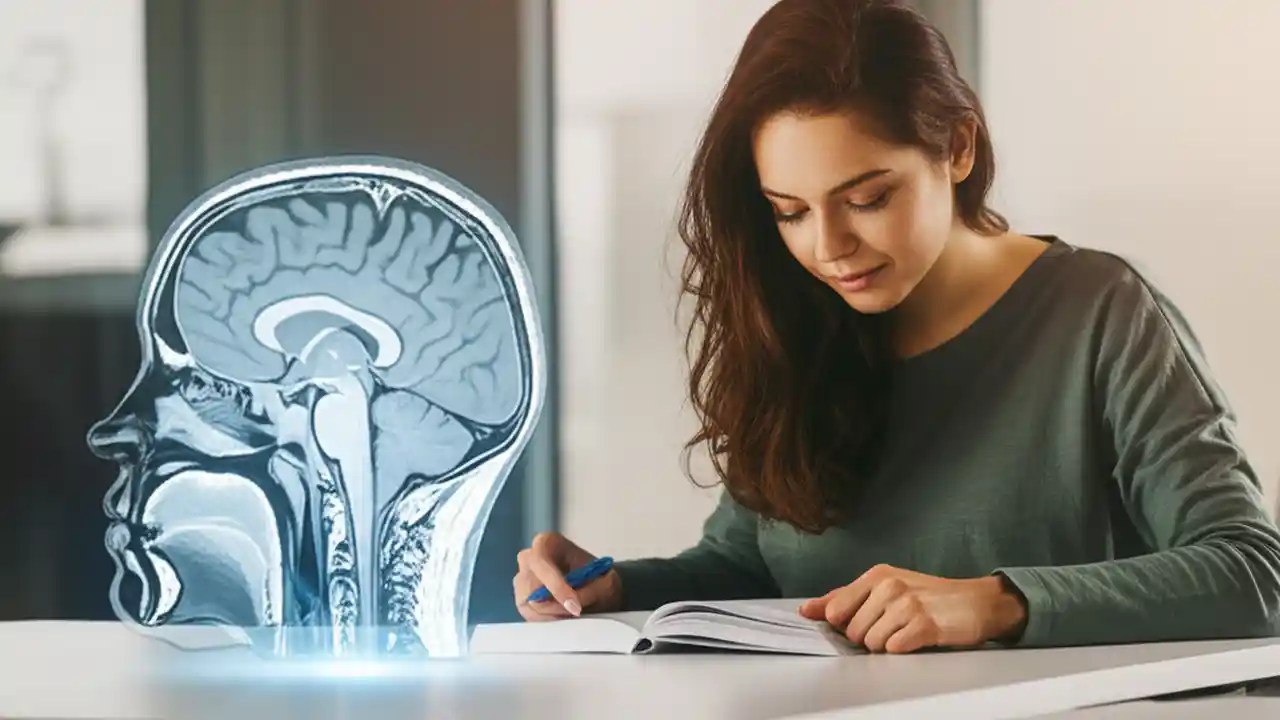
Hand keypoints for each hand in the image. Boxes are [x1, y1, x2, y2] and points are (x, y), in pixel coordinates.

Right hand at [512, 532, 622, 621]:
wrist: (597, 589)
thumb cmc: (598, 579)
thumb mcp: (603, 583)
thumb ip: (588, 592)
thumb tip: (570, 606)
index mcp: (547, 543)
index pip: (540, 561)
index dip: (556, 586)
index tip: (575, 606)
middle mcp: (528, 558)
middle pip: (530, 586)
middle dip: (555, 605)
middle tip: (576, 613)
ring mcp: (522, 580)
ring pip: (529, 604)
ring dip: (552, 614)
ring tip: (572, 613)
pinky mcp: (522, 600)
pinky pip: (529, 616)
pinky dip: (547, 621)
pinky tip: (563, 617)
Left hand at [798, 564, 1027, 653]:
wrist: (976, 601)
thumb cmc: (928, 596)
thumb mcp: (886, 587)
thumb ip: (845, 598)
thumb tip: (807, 610)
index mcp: (876, 575)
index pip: (835, 609)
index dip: (844, 625)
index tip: (859, 625)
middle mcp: (889, 586)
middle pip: (852, 631)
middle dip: (868, 637)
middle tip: (892, 627)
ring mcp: (906, 604)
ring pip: (871, 644)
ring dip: (887, 645)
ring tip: (905, 632)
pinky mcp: (923, 625)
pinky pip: (893, 650)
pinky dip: (903, 650)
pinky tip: (916, 639)